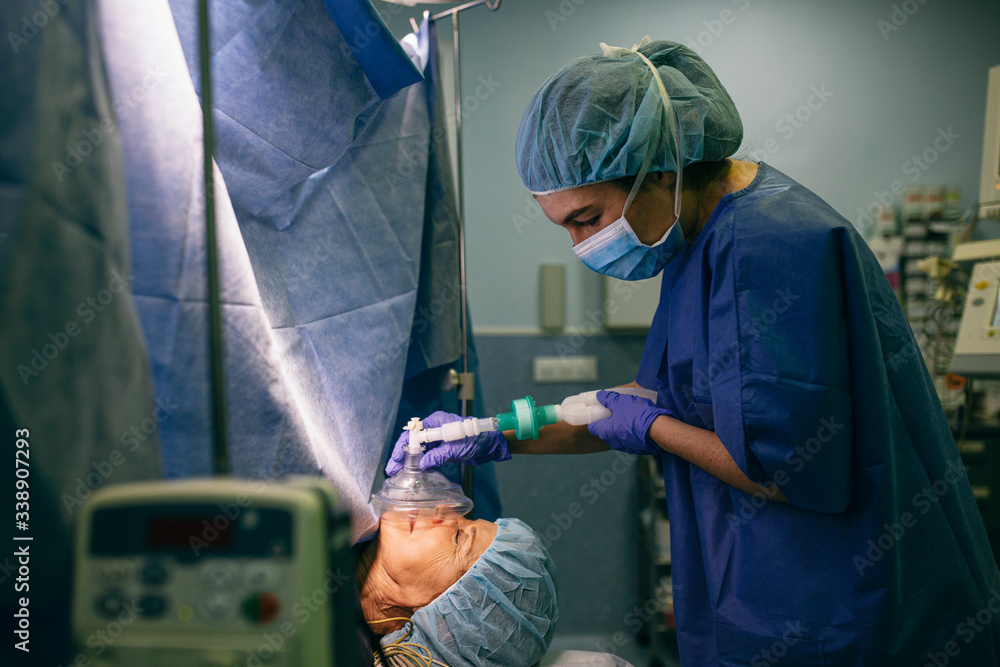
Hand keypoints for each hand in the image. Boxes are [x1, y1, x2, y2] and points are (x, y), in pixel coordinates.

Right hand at [385, 411, 510, 475]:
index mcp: (436, 422)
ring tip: (399, 474)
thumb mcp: (456, 448)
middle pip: (414, 442)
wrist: (492, 444)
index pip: (413, 434)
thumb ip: (438, 456)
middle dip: (402, 456)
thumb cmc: (477, 439)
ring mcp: (439, 439)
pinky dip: (421, 464)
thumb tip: (421, 465)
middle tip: (392, 470)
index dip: (402, 447)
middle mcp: (435, 429)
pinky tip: (414, 473)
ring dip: (410, 461)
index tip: (395, 460)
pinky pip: (429, 456)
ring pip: (420, 451)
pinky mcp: (444, 449)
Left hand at [587, 390, 671, 455]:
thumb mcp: (621, 402)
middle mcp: (614, 442)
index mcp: (606, 432)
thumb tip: (599, 396)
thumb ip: (608, 399)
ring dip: (621, 426)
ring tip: (630, 414)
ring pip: (619, 435)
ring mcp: (626, 447)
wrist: (661, 430)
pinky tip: (639, 422)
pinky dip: (632, 431)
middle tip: (616, 409)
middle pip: (606, 431)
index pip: (592, 427)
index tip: (599, 410)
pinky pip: (631, 439)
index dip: (594, 417)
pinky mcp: (638, 449)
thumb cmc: (638, 415)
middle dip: (609, 420)